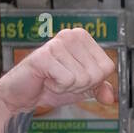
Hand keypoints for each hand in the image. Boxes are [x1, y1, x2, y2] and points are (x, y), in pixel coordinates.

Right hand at [0, 27, 116, 114]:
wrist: (22, 94)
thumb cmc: (50, 85)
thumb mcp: (81, 88)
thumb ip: (99, 89)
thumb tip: (111, 98)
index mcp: (83, 37)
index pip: (107, 67)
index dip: (94, 82)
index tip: (75, 78)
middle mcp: (71, 35)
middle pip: (96, 74)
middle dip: (80, 85)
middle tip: (62, 79)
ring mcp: (57, 43)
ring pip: (82, 78)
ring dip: (67, 87)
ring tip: (53, 78)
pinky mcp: (44, 55)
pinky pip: (67, 80)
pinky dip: (57, 87)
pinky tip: (46, 79)